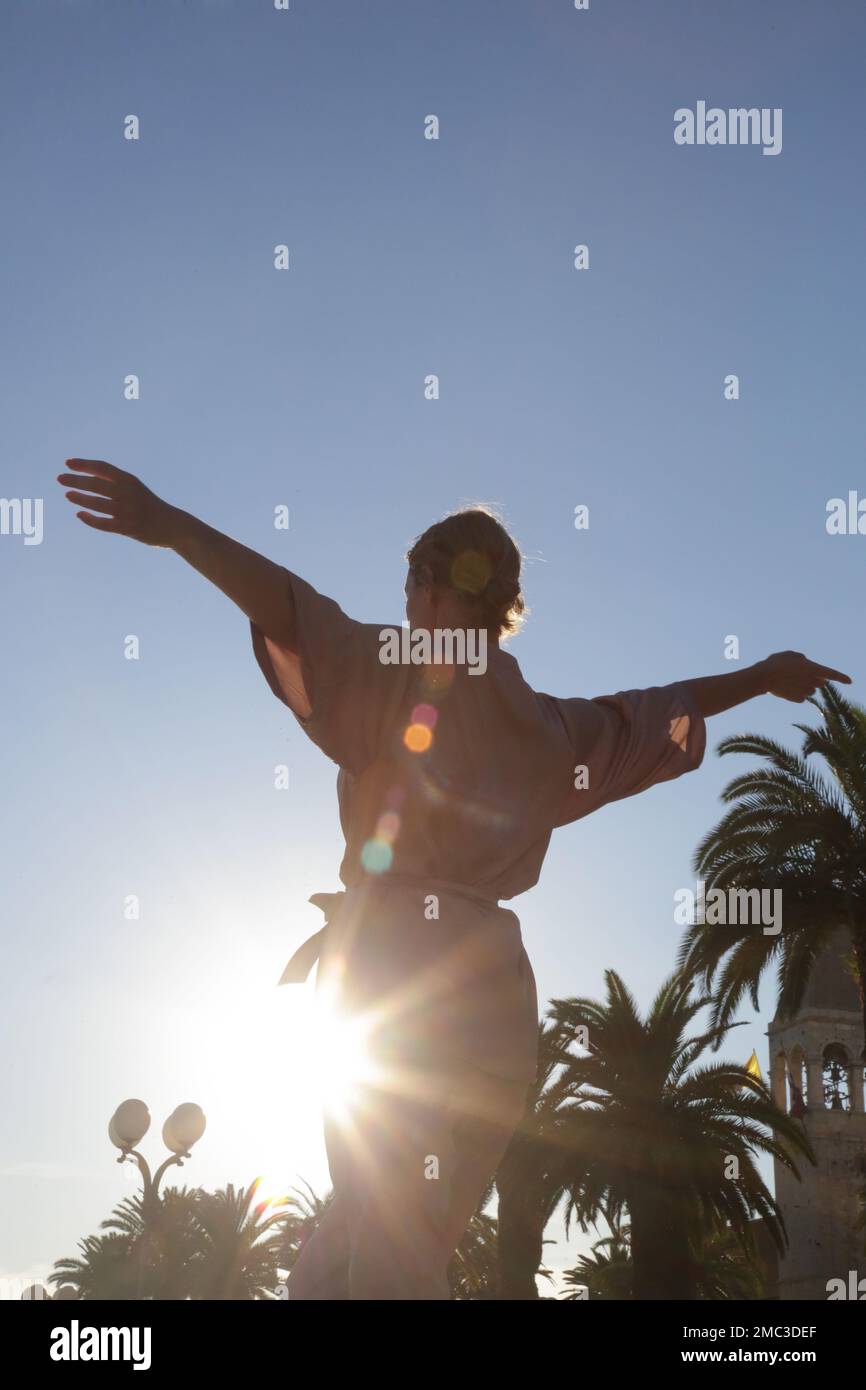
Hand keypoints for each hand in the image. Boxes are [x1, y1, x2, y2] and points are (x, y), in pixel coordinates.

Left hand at [57, 459, 175, 546]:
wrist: (172, 525)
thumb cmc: (149, 505)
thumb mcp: (135, 488)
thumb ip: (115, 482)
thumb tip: (88, 476)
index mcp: (129, 480)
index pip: (102, 468)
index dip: (84, 464)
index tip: (68, 463)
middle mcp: (127, 493)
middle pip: (95, 484)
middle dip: (76, 480)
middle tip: (60, 479)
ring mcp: (127, 511)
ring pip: (96, 503)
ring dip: (80, 498)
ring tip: (68, 495)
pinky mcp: (126, 528)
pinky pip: (103, 523)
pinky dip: (90, 519)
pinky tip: (80, 514)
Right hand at [759, 651, 850, 701]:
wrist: (764, 678)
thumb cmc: (776, 663)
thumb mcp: (789, 654)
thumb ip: (800, 658)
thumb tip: (804, 662)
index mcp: (813, 668)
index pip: (832, 673)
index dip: (842, 677)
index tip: (850, 681)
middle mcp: (813, 681)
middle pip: (820, 682)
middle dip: (814, 679)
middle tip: (798, 674)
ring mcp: (806, 691)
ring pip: (811, 690)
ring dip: (804, 686)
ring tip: (789, 680)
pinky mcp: (798, 699)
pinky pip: (802, 697)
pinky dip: (796, 693)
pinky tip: (786, 688)